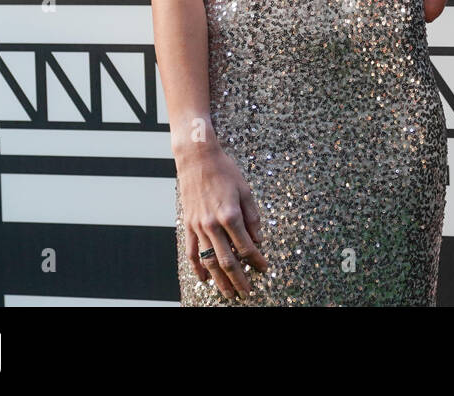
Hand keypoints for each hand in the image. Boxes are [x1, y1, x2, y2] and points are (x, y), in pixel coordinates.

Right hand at [178, 146, 267, 299]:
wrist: (197, 159)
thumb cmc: (224, 171)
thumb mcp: (246, 191)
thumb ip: (253, 217)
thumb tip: (258, 239)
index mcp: (231, 215)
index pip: (246, 246)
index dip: (257, 261)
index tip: (265, 269)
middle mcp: (213, 224)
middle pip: (227, 260)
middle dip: (239, 279)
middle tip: (247, 293)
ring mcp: (198, 226)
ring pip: (209, 261)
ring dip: (219, 280)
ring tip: (228, 294)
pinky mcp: (188, 225)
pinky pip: (193, 251)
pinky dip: (198, 268)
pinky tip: (204, 279)